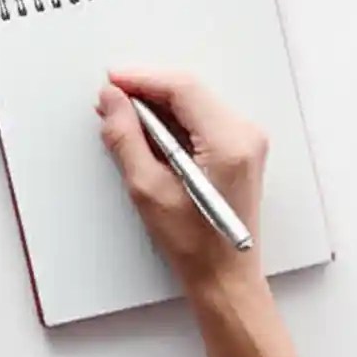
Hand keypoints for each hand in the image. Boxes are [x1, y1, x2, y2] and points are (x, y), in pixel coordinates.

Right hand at [97, 69, 268, 288]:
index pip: (182, 89)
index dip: (142, 80)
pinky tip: (146, 132)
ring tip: (122, 118)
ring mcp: (245, 140)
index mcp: (229, 142)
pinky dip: (172, 120)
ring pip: (193, 102)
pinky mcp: (239, 148)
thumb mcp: (148, 189)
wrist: (225, 276)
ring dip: (157, 105)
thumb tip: (112, 101)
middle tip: (110, 100)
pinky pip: (201, 118)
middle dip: (146, 91)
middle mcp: (244, 134)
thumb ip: (126, 138)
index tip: (111, 82)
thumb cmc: (194, 245)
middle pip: (189, 91)